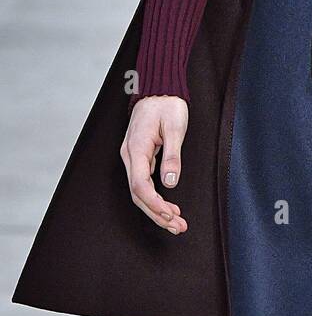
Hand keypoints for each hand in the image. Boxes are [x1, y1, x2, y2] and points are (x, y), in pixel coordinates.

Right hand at [120, 95, 188, 233]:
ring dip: (157, 209)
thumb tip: (169, 183)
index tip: (170, 215)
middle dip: (157, 213)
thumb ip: (172, 156)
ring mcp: (133, 157)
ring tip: (176, 222)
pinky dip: (155, 197)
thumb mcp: (175, 127)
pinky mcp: (140, 157)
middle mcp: (130, 155)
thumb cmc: (167, 105)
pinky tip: (168, 206)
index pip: (140, 185)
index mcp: (137, 148)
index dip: (154, 204)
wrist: (159, 89)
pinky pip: (144, 183)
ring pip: (140, 191)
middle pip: (138, 194)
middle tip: (178, 226)